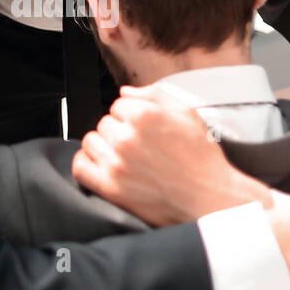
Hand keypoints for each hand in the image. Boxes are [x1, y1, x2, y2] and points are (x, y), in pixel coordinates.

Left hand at [71, 84, 273, 225]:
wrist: (208, 197)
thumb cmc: (201, 157)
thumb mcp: (187, 113)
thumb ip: (154, 95)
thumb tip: (126, 91)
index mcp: (144, 115)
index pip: (119, 104)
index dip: (132, 115)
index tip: (143, 128)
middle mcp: (126, 138)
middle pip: (105, 122)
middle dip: (119, 130)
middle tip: (139, 145)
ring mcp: (116, 164)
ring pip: (91, 141)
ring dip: (104, 146)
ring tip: (124, 156)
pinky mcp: (110, 187)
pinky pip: (80, 167)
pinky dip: (88, 164)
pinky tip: (103, 165)